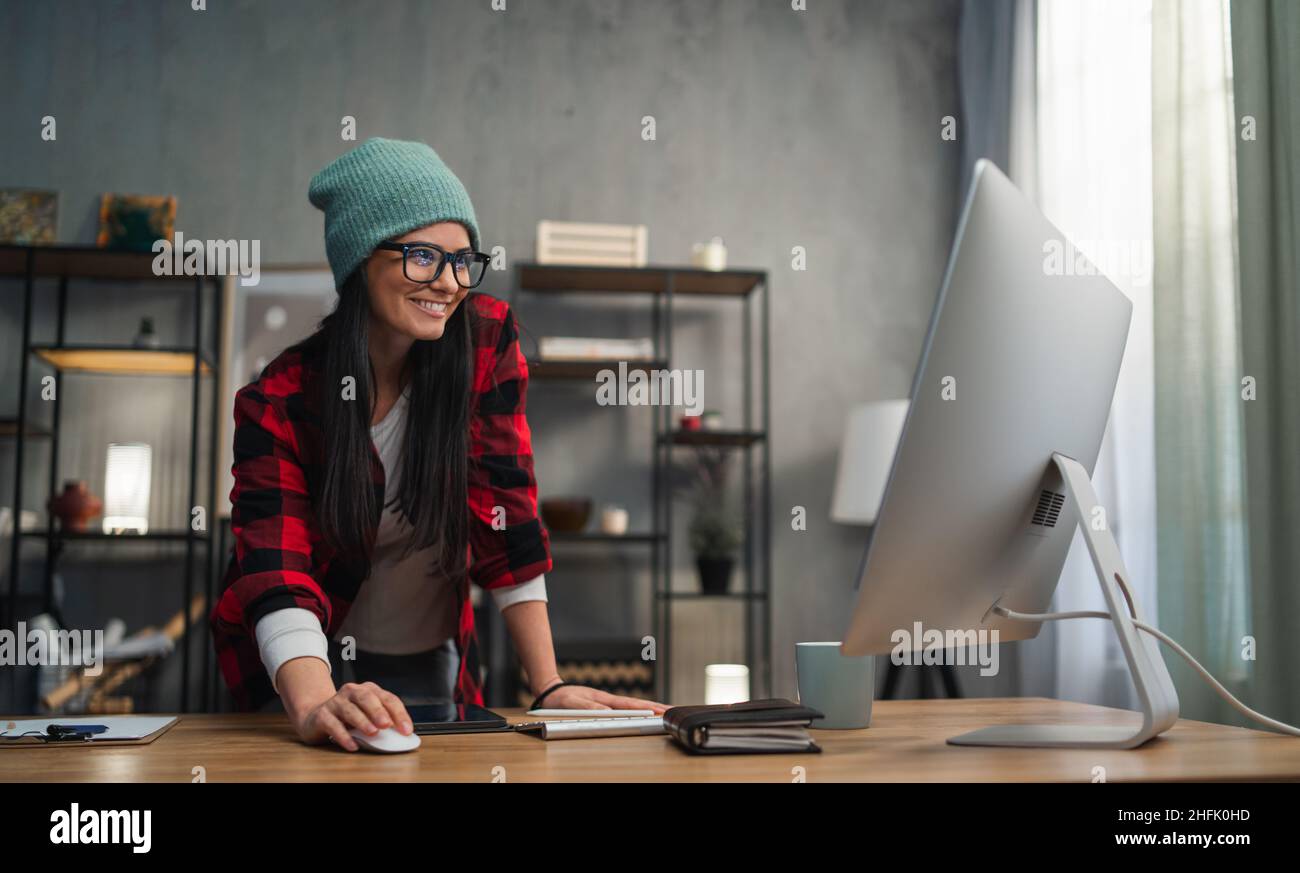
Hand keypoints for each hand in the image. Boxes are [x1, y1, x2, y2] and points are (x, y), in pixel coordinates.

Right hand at [293, 681, 413, 750]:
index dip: (399, 713)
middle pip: (367, 698)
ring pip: (350, 710)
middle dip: (379, 711)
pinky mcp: (322, 715)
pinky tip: (352, 745)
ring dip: (362, 721)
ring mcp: (336, 702)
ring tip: (372, 733)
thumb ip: (382, 721)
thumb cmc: (347, 716)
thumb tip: (400, 736)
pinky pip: (333, 725)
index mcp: (368, 690)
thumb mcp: (367, 715)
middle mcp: (352, 692)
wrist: (316, 717)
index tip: (406, 730)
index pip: (387, 698)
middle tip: (387, 724)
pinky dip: (344, 736)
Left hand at [536, 683, 669, 714]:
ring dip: (652, 707)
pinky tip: (647, 712)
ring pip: (635, 705)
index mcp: (605, 700)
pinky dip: (641, 709)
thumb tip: (607, 712)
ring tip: (667, 711)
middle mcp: (610, 700)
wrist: (553, 691)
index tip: (659, 712)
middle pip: (637, 704)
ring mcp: (610, 702)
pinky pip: (628, 708)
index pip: (629, 705)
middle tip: (672, 710)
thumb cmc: (561, 699)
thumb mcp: (572, 704)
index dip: (645, 709)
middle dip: (656, 707)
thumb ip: (589, 708)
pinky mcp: (607, 705)